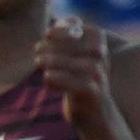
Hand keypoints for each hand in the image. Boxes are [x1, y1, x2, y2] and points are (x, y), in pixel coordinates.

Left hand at [33, 17, 116, 131]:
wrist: (94, 114)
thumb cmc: (78, 81)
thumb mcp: (75, 59)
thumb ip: (67, 42)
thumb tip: (51, 25)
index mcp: (99, 46)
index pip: (82, 29)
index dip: (63, 29)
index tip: (47, 34)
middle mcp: (102, 59)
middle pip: (76, 45)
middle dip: (53, 45)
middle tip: (36, 49)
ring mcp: (99, 76)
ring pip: (74, 63)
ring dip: (52, 60)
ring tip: (37, 61)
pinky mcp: (93, 93)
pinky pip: (76, 83)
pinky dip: (59, 79)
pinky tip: (47, 78)